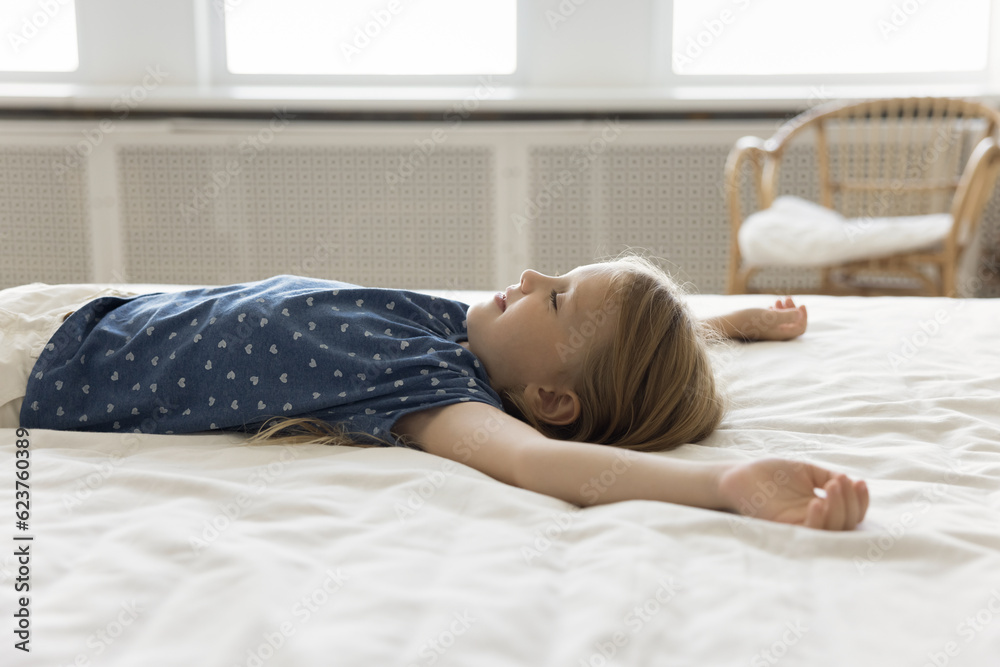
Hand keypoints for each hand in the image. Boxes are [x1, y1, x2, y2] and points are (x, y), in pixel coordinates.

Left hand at [716, 458, 868, 529]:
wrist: (742, 474)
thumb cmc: (772, 472)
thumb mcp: (806, 471)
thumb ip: (828, 476)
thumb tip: (850, 481)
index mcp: (823, 506)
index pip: (851, 512)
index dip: (860, 501)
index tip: (859, 482)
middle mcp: (814, 519)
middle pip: (847, 524)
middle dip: (850, 503)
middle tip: (841, 482)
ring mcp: (800, 525)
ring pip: (831, 530)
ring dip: (838, 509)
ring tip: (833, 486)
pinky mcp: (785, 529)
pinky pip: (808, 532)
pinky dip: (817, 519)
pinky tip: (817, 501)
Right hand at [737, 297, 807, 340]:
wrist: (730, 323)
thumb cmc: (749, 320)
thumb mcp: (770, 316)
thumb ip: (787, 316)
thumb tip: (800, 314)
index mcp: (780, 334)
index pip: (800, 328)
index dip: (803, 317)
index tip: (801, 305)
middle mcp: (776, 334)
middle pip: (792, 324)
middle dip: (793, 310)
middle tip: (788, 298)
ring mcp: (768, 330)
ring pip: (783, 321)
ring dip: (784, 309)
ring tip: (779, 300)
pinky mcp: (761, 326)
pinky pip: (774, 320)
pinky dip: (776, 312)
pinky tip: (771, 306)